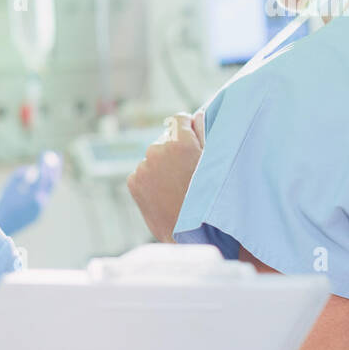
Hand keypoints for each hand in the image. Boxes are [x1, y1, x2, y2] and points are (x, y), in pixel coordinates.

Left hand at [126, 111, 204, 242]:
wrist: (189, 234)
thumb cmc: (210, 199)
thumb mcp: (215, 164)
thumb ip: (205, 134)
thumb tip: (197, 115)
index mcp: (179, 142)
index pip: (179, 119)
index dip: (187, 129)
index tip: (191, 141)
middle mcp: (157, 149)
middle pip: (165, 140)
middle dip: (173, 150)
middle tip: (186, 172)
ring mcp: (143, 166)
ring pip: (153, 158)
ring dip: (161, 166)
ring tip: (175, 187)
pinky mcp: (133, 181)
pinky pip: (142, 173)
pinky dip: (150, 180)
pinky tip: (164, 194)